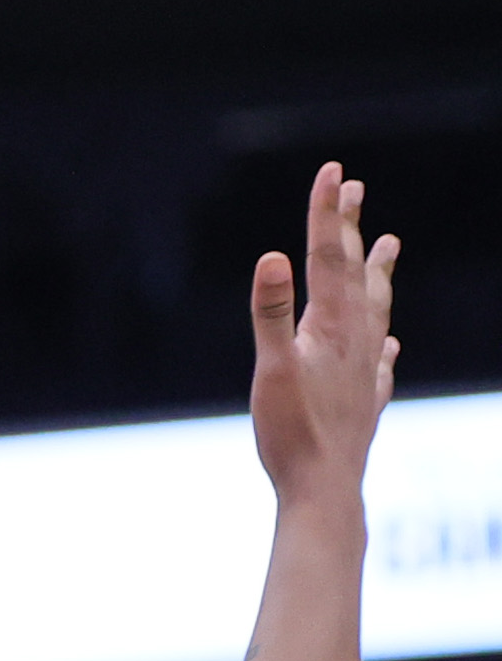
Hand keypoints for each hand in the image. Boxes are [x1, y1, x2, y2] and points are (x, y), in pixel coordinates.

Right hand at [248, 162, 398, 505]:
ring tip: (389, 245)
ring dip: (378, 274)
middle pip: (354, 274)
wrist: (326, 488)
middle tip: (354, 191)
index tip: (333, 172)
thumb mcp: (272, 369)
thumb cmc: (293, 433)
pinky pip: (380, 360)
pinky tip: (389, 345)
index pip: (327, 257)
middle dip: (350, 230)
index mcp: (332, 326)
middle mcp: (357, 339)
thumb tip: (272, 257)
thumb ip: (271, 313)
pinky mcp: (365, 401)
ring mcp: (365, 370)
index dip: (327, 214)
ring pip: (376, 309)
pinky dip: (384, 343)